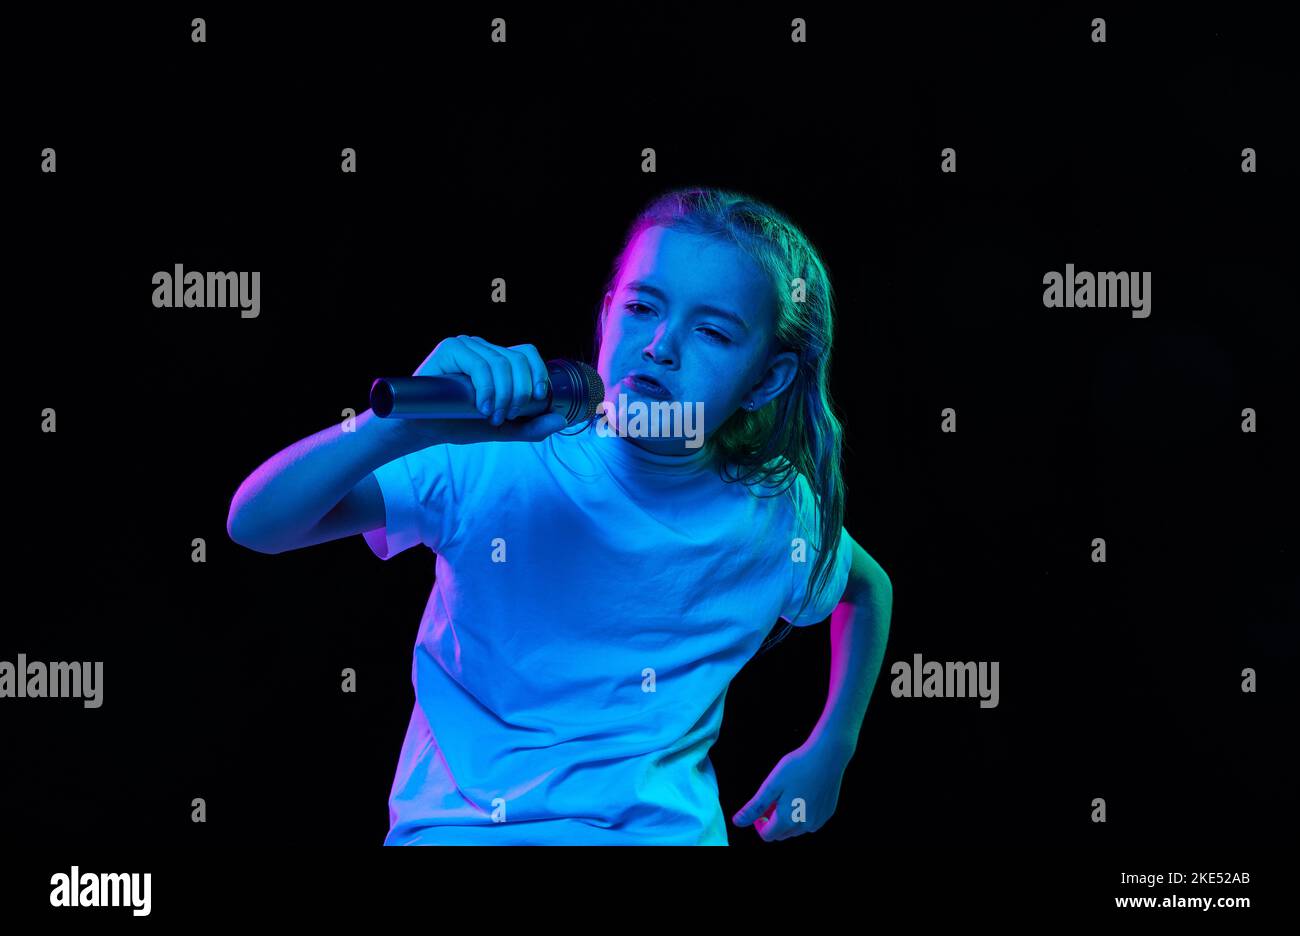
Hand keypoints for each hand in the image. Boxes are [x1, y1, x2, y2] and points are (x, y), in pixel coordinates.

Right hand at [398, 335, 568, 444]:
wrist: (422, 429)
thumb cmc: (458, 424)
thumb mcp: (502, 428)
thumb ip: (530, 426)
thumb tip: (560, 421)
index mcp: (497, 359)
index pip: (528, 354)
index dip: (538, 374)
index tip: (538, 399)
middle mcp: (483, 348)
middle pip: (518, 359)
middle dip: (519, 392)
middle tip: (506, 416)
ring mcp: (466, 345)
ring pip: (501, 364)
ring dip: (503, 395)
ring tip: (491, 416)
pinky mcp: (450, 349)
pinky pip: (480, 365)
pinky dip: (487, 389)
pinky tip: (482, 406)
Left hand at [731, 739, 852, 840]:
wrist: (827, 756)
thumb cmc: (798, 767)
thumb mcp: (771, 785)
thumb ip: (754, 807)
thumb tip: (738, 822)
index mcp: (787, 820)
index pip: (767, 835)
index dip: (759, 824)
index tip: (761, 808)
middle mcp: (804, 826)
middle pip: (781, 834)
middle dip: (773, 821)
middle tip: (774, 798)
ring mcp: (818, 821)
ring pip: (796, 829)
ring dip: (788, 819)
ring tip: (788, 795)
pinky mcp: (827, 813)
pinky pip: (810, 821)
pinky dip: (803, 814)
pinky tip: (803, 795)